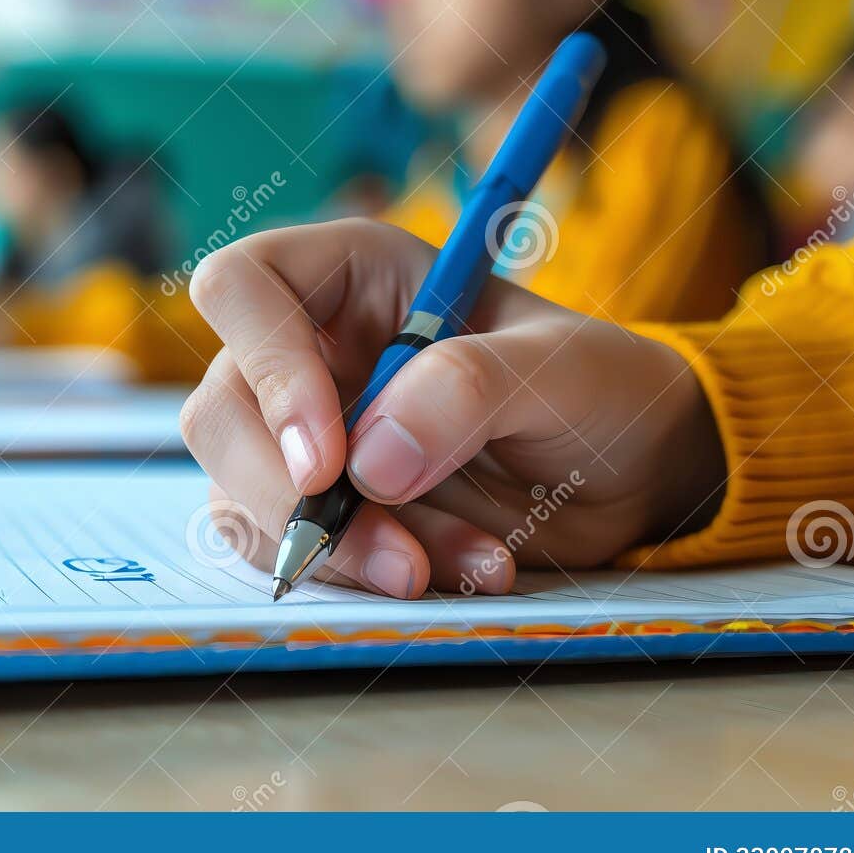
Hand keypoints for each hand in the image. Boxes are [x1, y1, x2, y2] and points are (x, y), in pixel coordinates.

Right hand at [180, 219, 725, 598]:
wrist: (631, 474)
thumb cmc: (598, 389)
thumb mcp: (559, 372)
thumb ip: (469, 390)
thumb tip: (370, 460)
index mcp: (353, 276)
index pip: (243, 287)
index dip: (263, 362)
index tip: (327, 455)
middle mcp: (312, 349)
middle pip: (221, 409)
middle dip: (290, 493)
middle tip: (387, 549)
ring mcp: (308, 435)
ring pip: (243, 493)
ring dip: (338, 549)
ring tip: (447, 568)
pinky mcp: (323, 509)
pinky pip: (288, 549)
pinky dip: (357, 576)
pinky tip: (447, 573)